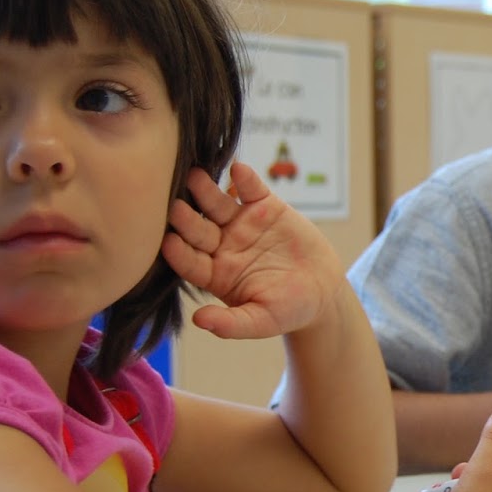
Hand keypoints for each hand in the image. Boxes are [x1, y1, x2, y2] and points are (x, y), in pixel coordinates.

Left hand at [161, 162, 341, 339]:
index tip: (169, 244)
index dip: (180, 254)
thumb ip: (231, 324)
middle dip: (186, 218)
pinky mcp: (264, 207)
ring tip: (195, 176)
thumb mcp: (262, 321)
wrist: (322, 290)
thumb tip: (199, 321)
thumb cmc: (289, 310)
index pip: (190, 262)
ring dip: (205, 190)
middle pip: (198, 230)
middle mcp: (221, 246)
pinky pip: (250, 189)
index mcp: (215, 274)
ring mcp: (241, 224)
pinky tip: (238, 168)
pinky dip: (245, 179)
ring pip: (217, 204)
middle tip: (174, 206)